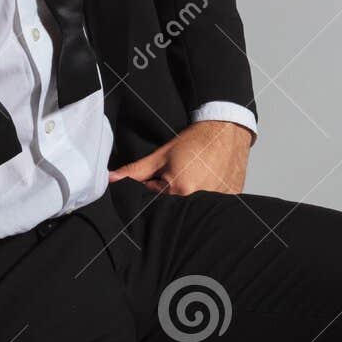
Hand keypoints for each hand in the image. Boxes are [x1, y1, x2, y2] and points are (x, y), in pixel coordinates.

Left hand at [108, 120, 251, 195]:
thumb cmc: (196, 141)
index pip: (155, 201)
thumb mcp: (161, 156)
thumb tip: (111, 179)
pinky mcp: (230, 202)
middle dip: (172, 195)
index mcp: (178, 189)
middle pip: (174, 208)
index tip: (167, 174)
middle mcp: (198, 200)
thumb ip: (135, 171)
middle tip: (184, 173)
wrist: (226, 131)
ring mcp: (216, 203)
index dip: (156, 187)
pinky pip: (212, 208)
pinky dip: (208, 200)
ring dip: (191, 198)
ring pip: (193, 209)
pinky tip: (210, 180)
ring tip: (198, 176)